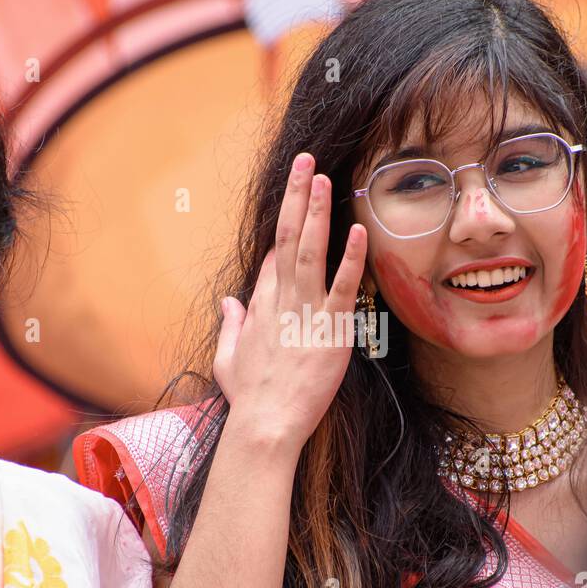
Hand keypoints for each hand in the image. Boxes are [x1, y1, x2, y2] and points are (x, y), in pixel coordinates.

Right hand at [213, 152, 366, 449]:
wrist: (265, 425)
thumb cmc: (249, 398)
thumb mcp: (228, 358)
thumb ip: (231, 325)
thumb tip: (228, 303)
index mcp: (260, 306)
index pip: (275, 257)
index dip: (287, 226)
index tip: (298, 199)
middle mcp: (281, 301)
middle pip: (287, 237)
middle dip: (296, 197)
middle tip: (305, 162)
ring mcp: (306, 312)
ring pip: (310, 250)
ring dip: (316, 211)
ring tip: (322, 177)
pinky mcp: (331, 330)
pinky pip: (343, 287)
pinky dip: (351, 258)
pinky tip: (359, 231)